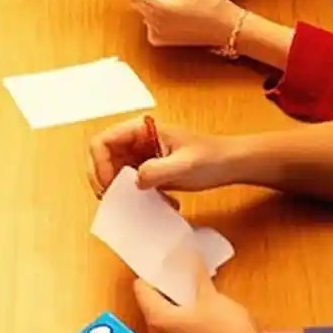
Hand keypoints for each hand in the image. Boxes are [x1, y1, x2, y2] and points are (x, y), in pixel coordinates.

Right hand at [89, 116, 240, 191]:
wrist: (232, 164)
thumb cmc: (213, 158)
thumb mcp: (185, 165)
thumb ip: (157, 171)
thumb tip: (134, 181)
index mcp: (141, 129)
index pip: (103, 141)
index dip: (99, 164)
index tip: (110, 185)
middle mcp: (137, 139)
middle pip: (103, 157)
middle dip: (104, 179)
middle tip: (115, 199)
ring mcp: (142, 154)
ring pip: (114, 171)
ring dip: (120, 190)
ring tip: (137, 203)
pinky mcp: (149, 168)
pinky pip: (130, 182)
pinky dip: (136, 195)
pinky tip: (158, 202)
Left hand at [125, 0, 245, 47]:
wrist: (227, 28)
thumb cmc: (211, 5)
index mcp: (156, 10)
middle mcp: (152, 24)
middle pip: (136, 0)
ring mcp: (155, 34)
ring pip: (143, 10)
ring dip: (150, 0)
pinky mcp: (161, 40)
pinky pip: (150, 22)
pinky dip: (156, 14)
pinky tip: (174, 11)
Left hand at [134, 263, 277, 332]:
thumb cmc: (228, 332)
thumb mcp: (212, 298)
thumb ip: (196, 275)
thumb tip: (188, 255)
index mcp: (158, 319)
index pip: (140, 288)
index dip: (151, 271)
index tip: (163, 259)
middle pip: (151, 302)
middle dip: (165, 285)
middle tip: (179, 268)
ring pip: (165, 316)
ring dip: (175, 300)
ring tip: (193, 284)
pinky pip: (175, 329)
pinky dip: (183, 316)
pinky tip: (201, 307)